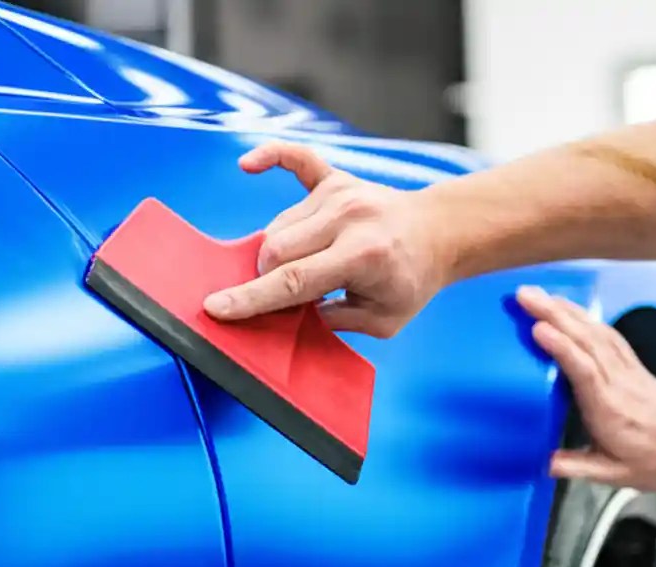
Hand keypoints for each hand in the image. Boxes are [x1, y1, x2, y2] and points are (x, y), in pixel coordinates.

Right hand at [203, 142, 449, 337]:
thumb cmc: (410, 281)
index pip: (294, 280)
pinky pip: (294, 159)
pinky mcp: (335, 178)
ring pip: (277, 226)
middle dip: (269, 277)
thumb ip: (331, 320)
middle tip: (290, 292)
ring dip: (279, 252)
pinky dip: (269, 157)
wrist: (439, 233)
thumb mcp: (381, 321)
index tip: (216, 307)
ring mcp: (340, 193)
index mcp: (363, 255)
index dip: (252, 297)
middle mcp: (348, 217)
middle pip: (276, 250)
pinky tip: (247, 164)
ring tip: (310, 263)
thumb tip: (283, 313)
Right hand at [517, 286, 655, 490]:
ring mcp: (627, 370)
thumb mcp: (618, 476)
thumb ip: (578, 467)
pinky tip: (574, 311)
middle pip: (585, 339)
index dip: (561, 347)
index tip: (537, 327)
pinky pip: (609, 336)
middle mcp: (617, 381)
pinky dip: (588, 319)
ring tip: (541, 295)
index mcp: (609, 409)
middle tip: (524, 294)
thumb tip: (543, 463)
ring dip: (567, 310)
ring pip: (596, 332)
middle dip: (554, 313)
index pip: (583, 370)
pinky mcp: (634, 366)